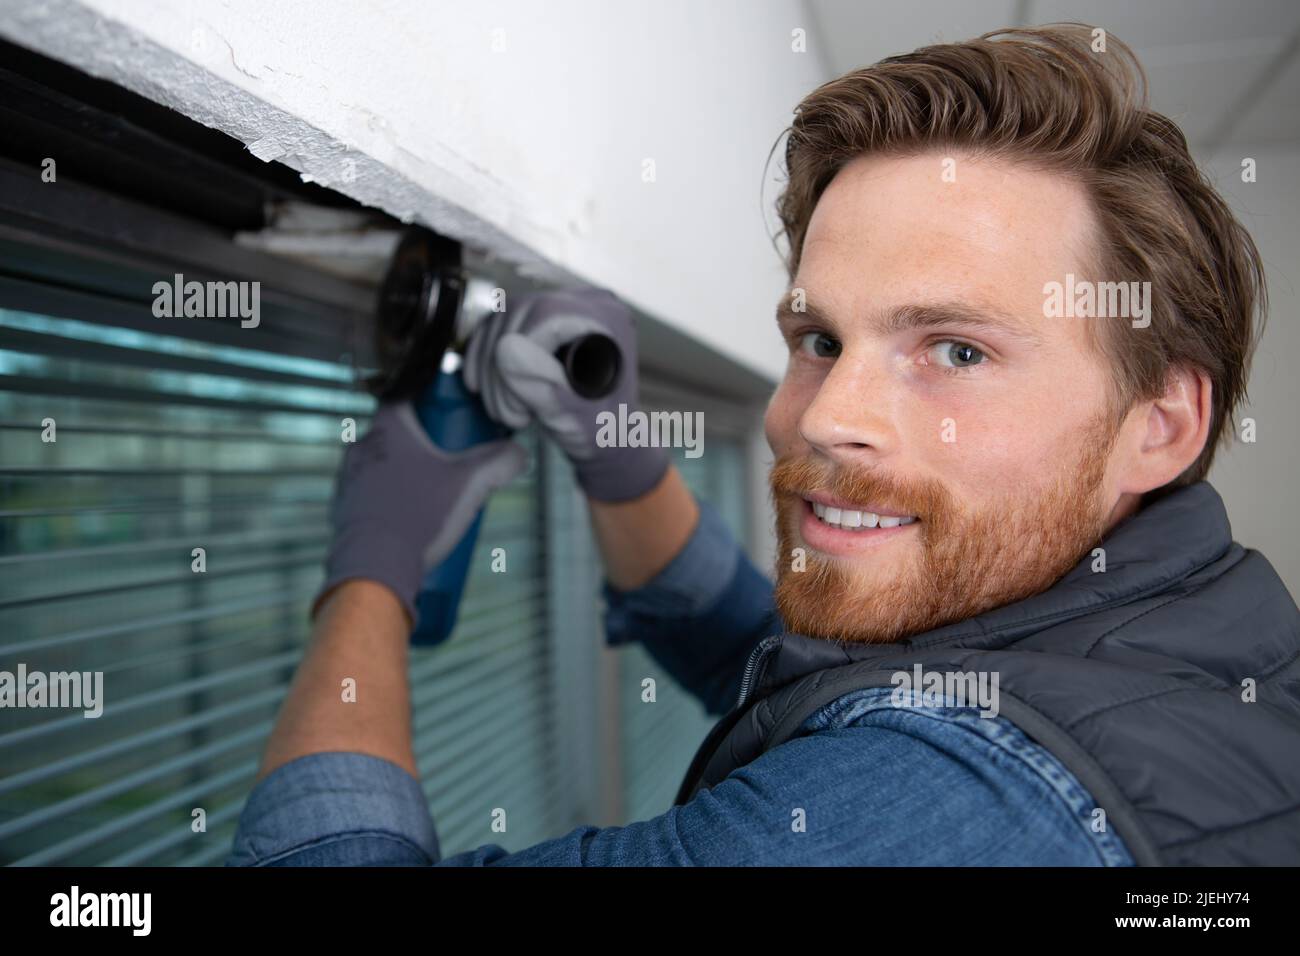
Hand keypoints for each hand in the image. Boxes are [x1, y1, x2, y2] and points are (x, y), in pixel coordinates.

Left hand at [312, 401, 526, 625]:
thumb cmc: (419, 517)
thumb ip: (501, 461)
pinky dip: (393, 497)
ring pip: (387, 462)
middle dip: (429, 444)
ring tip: (436, 494)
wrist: (374, 567)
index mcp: (389, 426)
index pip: (413, 396)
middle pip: (402, 431)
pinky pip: (373, 491)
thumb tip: (518, 453)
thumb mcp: (472, 484)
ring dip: (410, 472)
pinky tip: (414, 516)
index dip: (439, 406)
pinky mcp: (345, 505)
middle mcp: (362, 444)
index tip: (457, 422)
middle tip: (454, 464)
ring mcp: (349, 476)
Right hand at [463, 287, 667, 501]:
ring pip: (498, 322)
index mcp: (607, 317)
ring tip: (509, 412)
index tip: (521, 404)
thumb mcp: (574, 414)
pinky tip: (492, 394)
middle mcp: (585, 301)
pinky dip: (483, 363)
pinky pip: (492, 328)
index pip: (545, 314)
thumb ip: (542, 382)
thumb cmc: (600, 430)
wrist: (600, 439)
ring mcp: (557, 305)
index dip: (519, 355)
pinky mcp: (533, 318)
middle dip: (501, 370)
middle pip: (517, 315)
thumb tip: (505, 346)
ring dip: (490, 372)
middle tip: (514, 415)